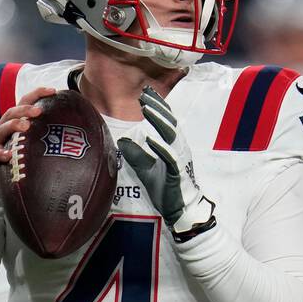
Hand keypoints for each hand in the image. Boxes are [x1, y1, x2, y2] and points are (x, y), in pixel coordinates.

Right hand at [0, 85, 56, 196]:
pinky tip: (8, 155)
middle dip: (25, 110)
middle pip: (11, 113)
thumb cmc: (16, 158)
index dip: (37, 94)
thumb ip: (44, 137)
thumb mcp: (30, 145)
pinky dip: (0, 153)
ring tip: (26, 126)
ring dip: (13, 126)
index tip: (53, 90)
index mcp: (13, 122)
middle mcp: (2, 128)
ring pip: (1, 129)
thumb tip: (76, 135)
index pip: (24, 103)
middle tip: (39, 111)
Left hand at [117, 86, 215, 241]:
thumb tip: (122, 141)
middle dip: (157, 106)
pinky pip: (170, 157)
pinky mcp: (178, 172)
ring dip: (158, 120)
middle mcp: (179, 148)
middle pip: (169, 122)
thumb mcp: (147, 170)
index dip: (157, 105)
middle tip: (143, 94)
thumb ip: (136, 155)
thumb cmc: (166, 188)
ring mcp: (180, 159)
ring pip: (171, 135)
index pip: (166, 120)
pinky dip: (161, 147)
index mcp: (173, 145)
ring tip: (146, 108)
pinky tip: (150, 139)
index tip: (145, 92)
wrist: (180, 209)